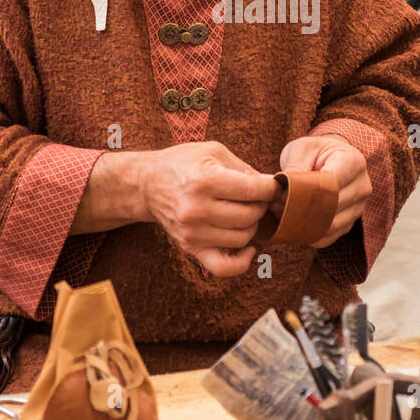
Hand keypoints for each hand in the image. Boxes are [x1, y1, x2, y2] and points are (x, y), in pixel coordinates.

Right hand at [140, 140, 277, 278]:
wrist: (147, 184)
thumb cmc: (182, 164)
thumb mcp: (213, 152)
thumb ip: (244, 168)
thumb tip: (271, 186)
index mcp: (204, 180)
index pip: (252, 191)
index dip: (270, 189)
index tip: (273, 186)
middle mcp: (197, 209)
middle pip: (249, 215)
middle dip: (261, 205)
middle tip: (258, 197)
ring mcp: (193, 232)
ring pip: (242, 238)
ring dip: (252, 226)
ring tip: (247, 213)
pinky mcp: (190, 247)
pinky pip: (223, 267)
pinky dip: (242, 262)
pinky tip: (248, 247)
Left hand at [278, 134, 370, 247]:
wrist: (330, 158)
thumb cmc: (315, 152)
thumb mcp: (302, 149)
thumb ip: (295, 167)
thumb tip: (286, 191)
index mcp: (353, 162)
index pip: (332, 184)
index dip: (306, 192)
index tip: (284, 193)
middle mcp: (362, 187)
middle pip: (332, 207)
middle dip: (303, 210)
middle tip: (277, 207)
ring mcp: (358, 208)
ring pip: (330, 226)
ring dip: (305, 224)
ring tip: (284, 214)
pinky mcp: (349, 224)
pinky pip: (329, 237)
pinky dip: (310, 234)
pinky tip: (295, 224)